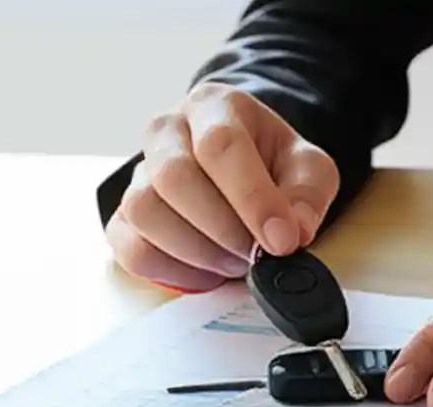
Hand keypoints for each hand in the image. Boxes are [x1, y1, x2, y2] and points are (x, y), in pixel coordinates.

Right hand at [105, 82, 339, 290]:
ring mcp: (138, 173)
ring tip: (233, 261)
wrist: (242, 167)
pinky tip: (205, 273)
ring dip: (196, 251)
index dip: (253, 198)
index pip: (221, 145)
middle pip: (174, 177)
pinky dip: (170, 271)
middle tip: (256, 253)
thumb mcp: (306, 167)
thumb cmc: (270, 163)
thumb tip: (295, 232)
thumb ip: (308, 194)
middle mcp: (166, 131)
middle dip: (223, 228)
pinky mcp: (124, 215)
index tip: (282, 240)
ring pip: (145, 212)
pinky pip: (130, 248)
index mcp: (214, 107)